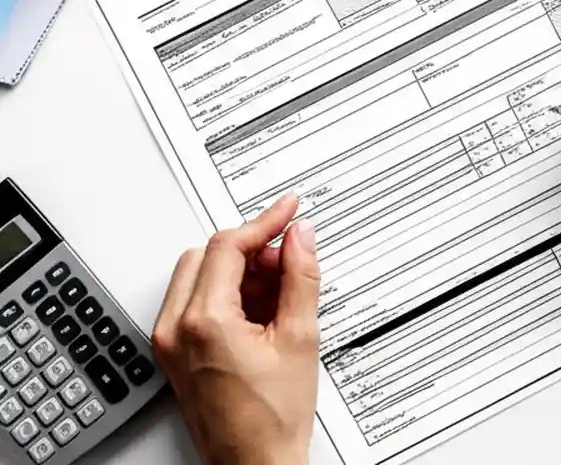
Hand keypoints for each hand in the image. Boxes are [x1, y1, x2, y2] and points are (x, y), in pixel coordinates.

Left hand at [152, 194, 320, 464]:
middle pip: (207, 256)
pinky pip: (195, 303)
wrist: (255, 464)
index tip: (287, 210)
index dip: (264, 222)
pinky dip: (228, 296)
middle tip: (288, 258)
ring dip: (239, 273)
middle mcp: (176, 329)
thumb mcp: (300, 338)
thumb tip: (301, 238)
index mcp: (204, 322)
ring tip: (280, 295)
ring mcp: (170, 343)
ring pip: (198, 276)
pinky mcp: (175, 354)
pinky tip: (263, 314)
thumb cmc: (273, 419)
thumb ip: (301, 278)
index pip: (228, 247)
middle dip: (251, 250)